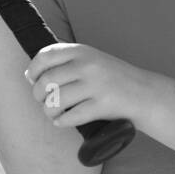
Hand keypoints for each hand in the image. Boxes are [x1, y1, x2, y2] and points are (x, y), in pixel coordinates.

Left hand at [25, 43, 155, 127]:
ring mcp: (95, 85)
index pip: (45, 56)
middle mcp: (87, 66)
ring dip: (49, 111)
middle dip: (39, 95)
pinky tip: (62, 121)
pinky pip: (71, 117)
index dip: (33, 70)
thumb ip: (65, 62)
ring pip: (55, 101)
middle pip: (46, 82)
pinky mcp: (102, 106)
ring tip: (53, 113)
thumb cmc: (111, 77)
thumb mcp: (90, 59)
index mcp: (82, 51)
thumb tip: (31, 75)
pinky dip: (62, 122)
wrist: (143, 92)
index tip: (32, 80)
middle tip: (44, 101)